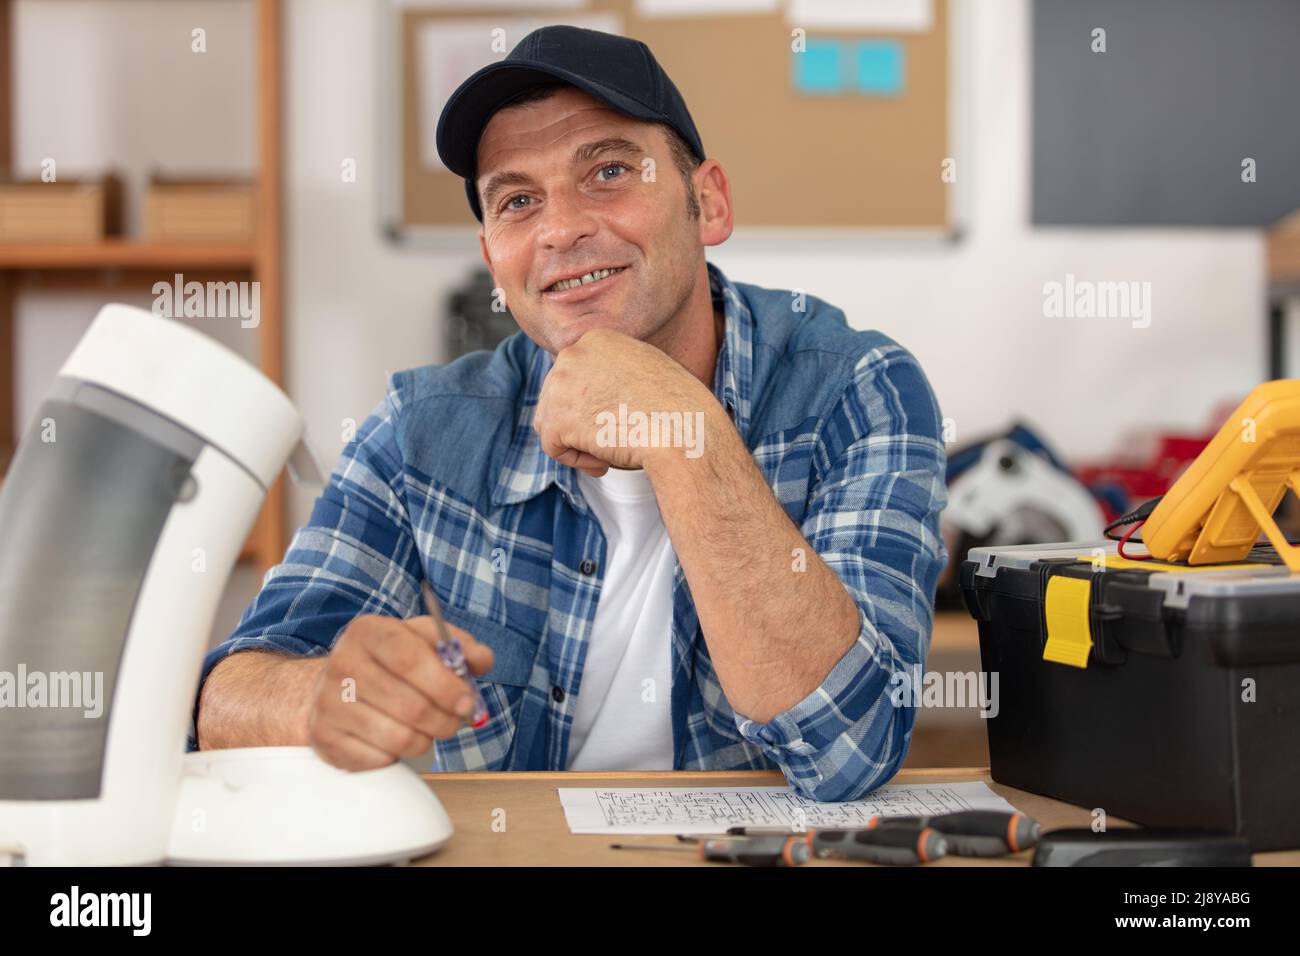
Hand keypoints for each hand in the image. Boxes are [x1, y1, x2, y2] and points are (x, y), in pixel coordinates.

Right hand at [307, 614, 494, 769]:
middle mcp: (343, 663)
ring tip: (430, 730)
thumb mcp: (425, 641)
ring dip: (426, 740)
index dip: (444, 685)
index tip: (467, 702)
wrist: (338, 686)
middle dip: (445, 720)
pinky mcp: (325, 737)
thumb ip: (460, 647)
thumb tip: (481, 659)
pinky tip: (398, 738)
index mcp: (369, 631)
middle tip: (456, 722)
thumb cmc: (392, 663)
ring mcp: (328, 702)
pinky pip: (379, 759)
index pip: (409, 659)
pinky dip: (399, 755)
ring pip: (397, 738)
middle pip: (409, 705)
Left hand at [533, 328, 713, 474]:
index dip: (594, 404)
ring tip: (609, 451)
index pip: (576, 375)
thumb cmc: (679, 408)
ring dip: (576, 441)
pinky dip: (577, 461)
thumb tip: (598, 393)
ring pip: (550, 421)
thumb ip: (618, 372)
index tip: (621, 418)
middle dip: (581, 423)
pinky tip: (604, 461)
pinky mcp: (556, 418)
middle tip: (614, 440)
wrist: (682, 430)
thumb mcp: (648, 371)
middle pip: (557, 397)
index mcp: (597, 338)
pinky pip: (553, 447)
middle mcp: (573, 354)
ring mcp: (560, 384)